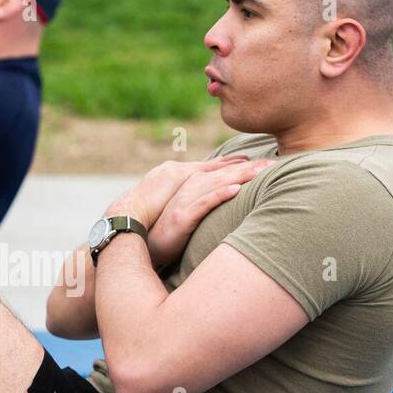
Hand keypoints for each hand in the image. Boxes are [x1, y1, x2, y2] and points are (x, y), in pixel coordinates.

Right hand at [105, 157, 248, 229]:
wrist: (121, 232)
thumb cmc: (144, 226)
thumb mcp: (168, 210)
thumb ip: (182, 202)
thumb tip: (193, 204)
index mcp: (178, 180)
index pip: (211, 170)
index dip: (232, 164)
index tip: (252, 160)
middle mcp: (180, 182)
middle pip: (219, 172)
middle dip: (246, 167)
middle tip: (271, 163)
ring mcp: (180, 198)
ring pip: (215, 183)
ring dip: (239, 177)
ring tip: (261, 172)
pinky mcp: (180, 216)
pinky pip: (203, 203)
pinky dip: (220, 195)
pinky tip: (237, 190)